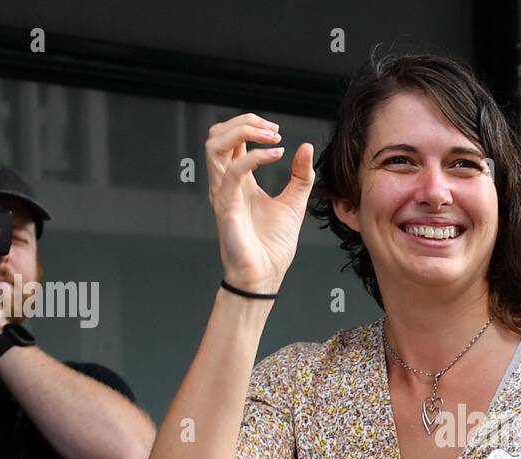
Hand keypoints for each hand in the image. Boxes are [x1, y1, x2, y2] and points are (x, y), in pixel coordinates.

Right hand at [205, 113, 314, 292]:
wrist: (265, 276)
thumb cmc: (272, 246)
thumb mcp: (294, 204)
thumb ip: (300, 176)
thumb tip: (306, 147)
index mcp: (239, 180)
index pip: (232, 139)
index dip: (251, 126)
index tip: (278, 131)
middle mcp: (226, 182)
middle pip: (217, 134)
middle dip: (244, 122)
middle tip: (273, 128)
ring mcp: (222, 193)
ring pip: (214, 145)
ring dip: (243, 132)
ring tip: (272, 136)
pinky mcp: (225, 205)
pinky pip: (232, 171)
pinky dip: (254, 157)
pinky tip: (277, 155)